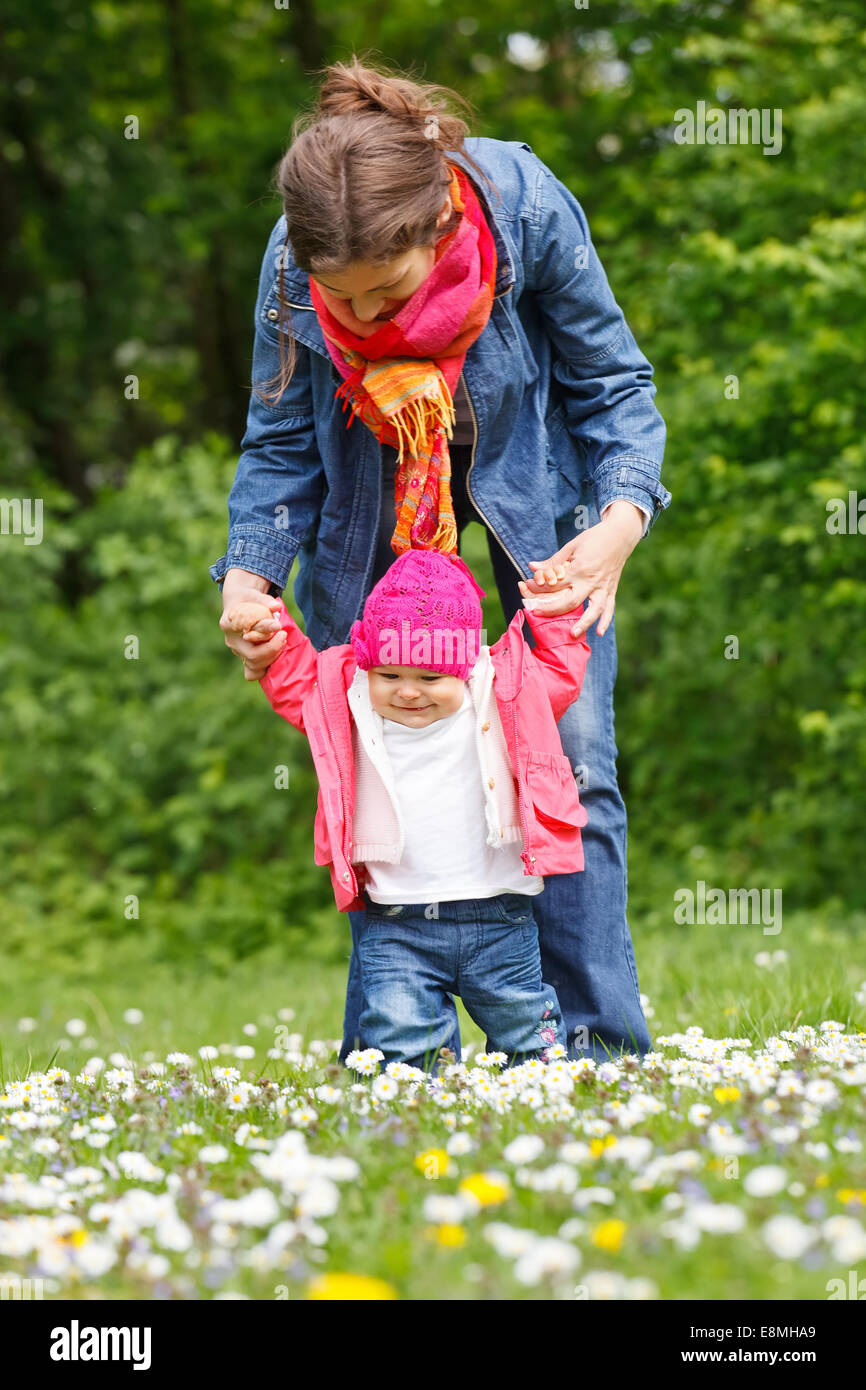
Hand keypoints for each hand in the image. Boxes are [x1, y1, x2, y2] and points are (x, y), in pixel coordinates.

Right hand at [219, 568, 286, 680]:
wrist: (241, 604)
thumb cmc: (250, 600)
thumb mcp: (257, 596)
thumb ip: (266, 601)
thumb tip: (276, 607)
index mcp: (228, 623)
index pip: (245, 634)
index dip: (264, 632)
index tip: (279, 626)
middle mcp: (230, 640)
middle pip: (252, 655)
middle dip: (272, 648)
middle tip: (284, 635)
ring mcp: (236, 651)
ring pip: (254, 665)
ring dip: (271, 657)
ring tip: (281, 643)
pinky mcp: (243, 659)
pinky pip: (252, 673)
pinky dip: (265, 668)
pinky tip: (274, 657)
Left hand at [518, 500, 644, 637]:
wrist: (621, 534)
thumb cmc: (594, 538)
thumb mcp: (571, 546)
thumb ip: (553, 560)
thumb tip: (532, 567)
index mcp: (579, 568)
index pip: (555, 584)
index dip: (538, 588)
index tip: (526, 588)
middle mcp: (591, 581)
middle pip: (570, 601)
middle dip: (552, 609)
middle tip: (537, 613)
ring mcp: (603, 587)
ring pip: (593, 609)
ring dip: (584, 623)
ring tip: (573, 635)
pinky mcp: (611, 590)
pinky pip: (609, 608)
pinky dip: (605, 621)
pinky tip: (599, 632)